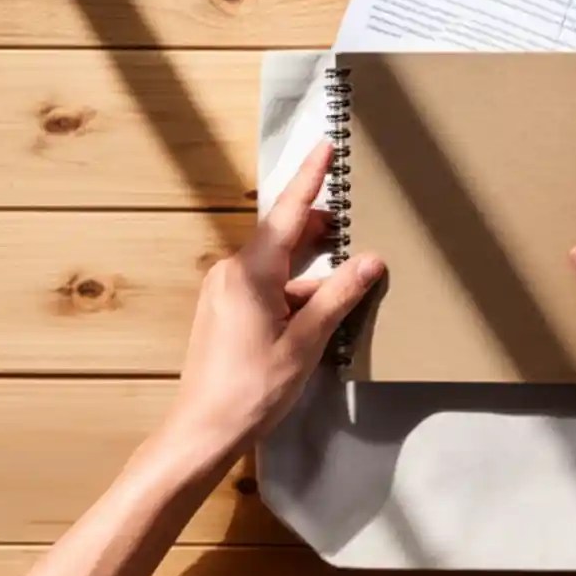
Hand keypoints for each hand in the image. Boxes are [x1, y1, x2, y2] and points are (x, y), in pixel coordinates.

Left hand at [166, 143, 384, 449]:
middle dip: (321, 228)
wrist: (202, 431)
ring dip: (312, 268)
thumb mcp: (305, 343)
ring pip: (278, 265)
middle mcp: (232, 271)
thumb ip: (338, 297)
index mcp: (250, 271)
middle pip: (284, 236)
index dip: (309, 177)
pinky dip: (295, 288)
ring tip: (350, 275)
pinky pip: (267, 285)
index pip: (288, 212)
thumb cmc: (253, 388)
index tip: (325, 145)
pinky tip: (320, 308)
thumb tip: (372, 260)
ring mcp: (225, 290)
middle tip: (358, 222)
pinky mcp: (225, 310)